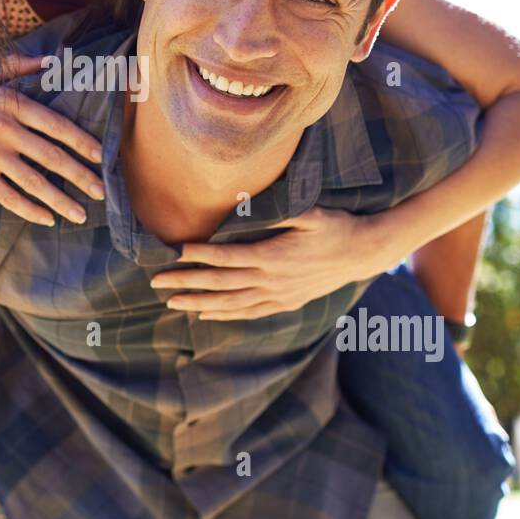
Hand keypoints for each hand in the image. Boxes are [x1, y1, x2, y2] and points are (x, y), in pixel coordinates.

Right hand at [0, 54, 104, 225]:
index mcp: (8, 103)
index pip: (54, 124)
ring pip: (33, 181)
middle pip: (50, 156)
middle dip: (80, 176)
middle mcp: (1, 129)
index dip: (80, 141)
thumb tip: (52, 61)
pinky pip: (8, 197)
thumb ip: (17, 64)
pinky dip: (30, 210)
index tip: (100, 156)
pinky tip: (47, 219)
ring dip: (60, 200)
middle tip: (102, 191)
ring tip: (80, 214)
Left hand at [151, 207, 397, 320]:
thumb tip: (247, 203)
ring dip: (199, 303)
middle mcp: (273, 280)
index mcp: (275, 255)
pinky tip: (204, 314)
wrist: (363, 253)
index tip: (177, 251)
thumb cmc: (336, 225)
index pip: (229, 256)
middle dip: (187, 282)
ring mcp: (278, 295)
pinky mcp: (285, 303)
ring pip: (231, 303)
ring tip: (171, 302)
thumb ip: (280, 211)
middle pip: (221, 283)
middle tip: (156, 282)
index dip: (202, 255)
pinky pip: (249, 312)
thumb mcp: (311, 212)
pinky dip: (225, 314)